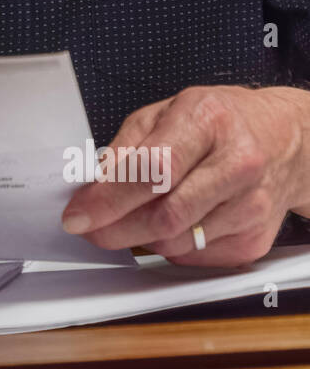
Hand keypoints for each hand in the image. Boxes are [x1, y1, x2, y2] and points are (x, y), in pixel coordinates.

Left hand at [61, 86, 309, 266]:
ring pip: (177, 243)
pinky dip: (172, 246)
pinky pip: (196, 257)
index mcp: (208, 121)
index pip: (153, 170)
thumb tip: (94, 184)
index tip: (79, 215)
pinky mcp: (255, 239)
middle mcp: (237, 164)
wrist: (287, 140)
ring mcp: (251, 206)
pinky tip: (175, 222)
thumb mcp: (167, 111)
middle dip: (116, 229)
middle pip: (165, 215)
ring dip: (143, 238)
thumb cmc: (222, 122)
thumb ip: (127, 146)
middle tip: (91, 229)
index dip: (109, 199)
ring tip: (134, 218)